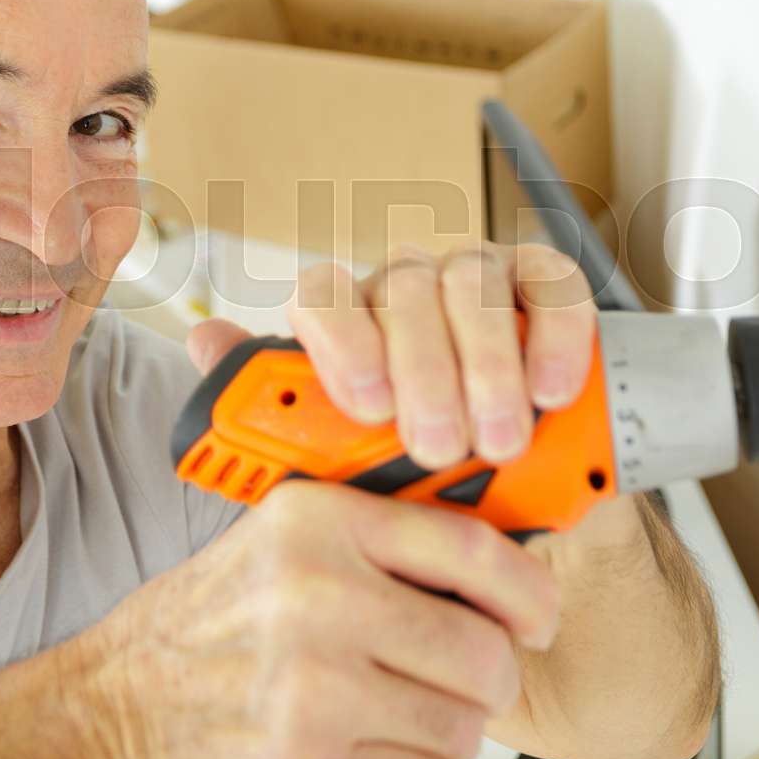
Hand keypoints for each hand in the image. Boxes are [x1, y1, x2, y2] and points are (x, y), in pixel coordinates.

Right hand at [90, 481, 559, 758]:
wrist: (113, 703)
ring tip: (393, 710)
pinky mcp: (307, 754)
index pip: (470, 545)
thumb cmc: (209, 622)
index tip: (539, 613)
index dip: (528, 587)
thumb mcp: (281, 542)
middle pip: (483, 651)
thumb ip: (378, 536)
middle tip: (465, 678)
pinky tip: (362, 742)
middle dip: (489, 676)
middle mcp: (318, 592)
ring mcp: (313, 681)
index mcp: (317, 520)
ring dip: (445, 727)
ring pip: (460, 724)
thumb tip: (498, 552)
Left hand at [192, 242, 596, 468]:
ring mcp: (473, 275)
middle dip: (425, 372)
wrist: (491, 482)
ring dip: (488, 367)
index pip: (322, 293)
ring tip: (500, 442)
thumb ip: (278, 410)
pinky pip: (550, 285)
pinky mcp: (540, 283)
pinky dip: (553, 336)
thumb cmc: (403, 470)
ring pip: (472, 286)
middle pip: (402, 292)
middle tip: (441, 448)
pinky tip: (553, 392)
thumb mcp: (339, 461)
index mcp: (343, 318)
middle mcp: (402, 286)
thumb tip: (205, 339)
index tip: (368, 408)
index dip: (342, 343)